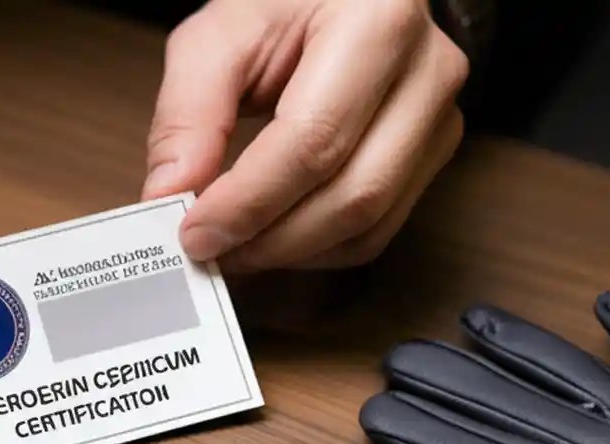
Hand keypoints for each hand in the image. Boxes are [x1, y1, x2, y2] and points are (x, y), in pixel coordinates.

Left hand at [142, 0, 467, 271]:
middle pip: (352, 194)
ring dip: (288, 252)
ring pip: (367, 225)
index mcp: (378, 22)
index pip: (314, 139)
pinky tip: (270, 236)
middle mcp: (427, 73)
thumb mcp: (218, 36)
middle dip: (268, 240)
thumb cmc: (281, 4)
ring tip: (230, 246)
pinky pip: (375, 231)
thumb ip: (187, 113)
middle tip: (207, 249)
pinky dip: (314, 249)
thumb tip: (169, 195)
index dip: (249, 201)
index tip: (194, 232)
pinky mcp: (431, 156)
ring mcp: (439, 119)